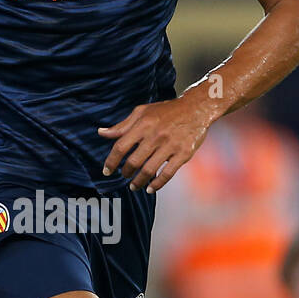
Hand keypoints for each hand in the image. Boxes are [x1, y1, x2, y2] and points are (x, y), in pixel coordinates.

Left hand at [98, 84, 214, 192]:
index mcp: (143, 124)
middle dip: (125, 172)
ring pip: (149, 170)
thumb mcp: (142, 112)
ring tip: (134, 185)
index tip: (107, 171)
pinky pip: (167, 173)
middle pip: (134, 161)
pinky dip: (157, 184)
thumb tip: (102, 133)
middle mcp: (156, 135)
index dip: (111, 161)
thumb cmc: (167, 111)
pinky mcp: (183, 154)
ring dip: (138, 182)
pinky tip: (151, 188)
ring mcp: (170, 145)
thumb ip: (122, 126)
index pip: (121, 146)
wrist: (196, 108)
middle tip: (124, 175)